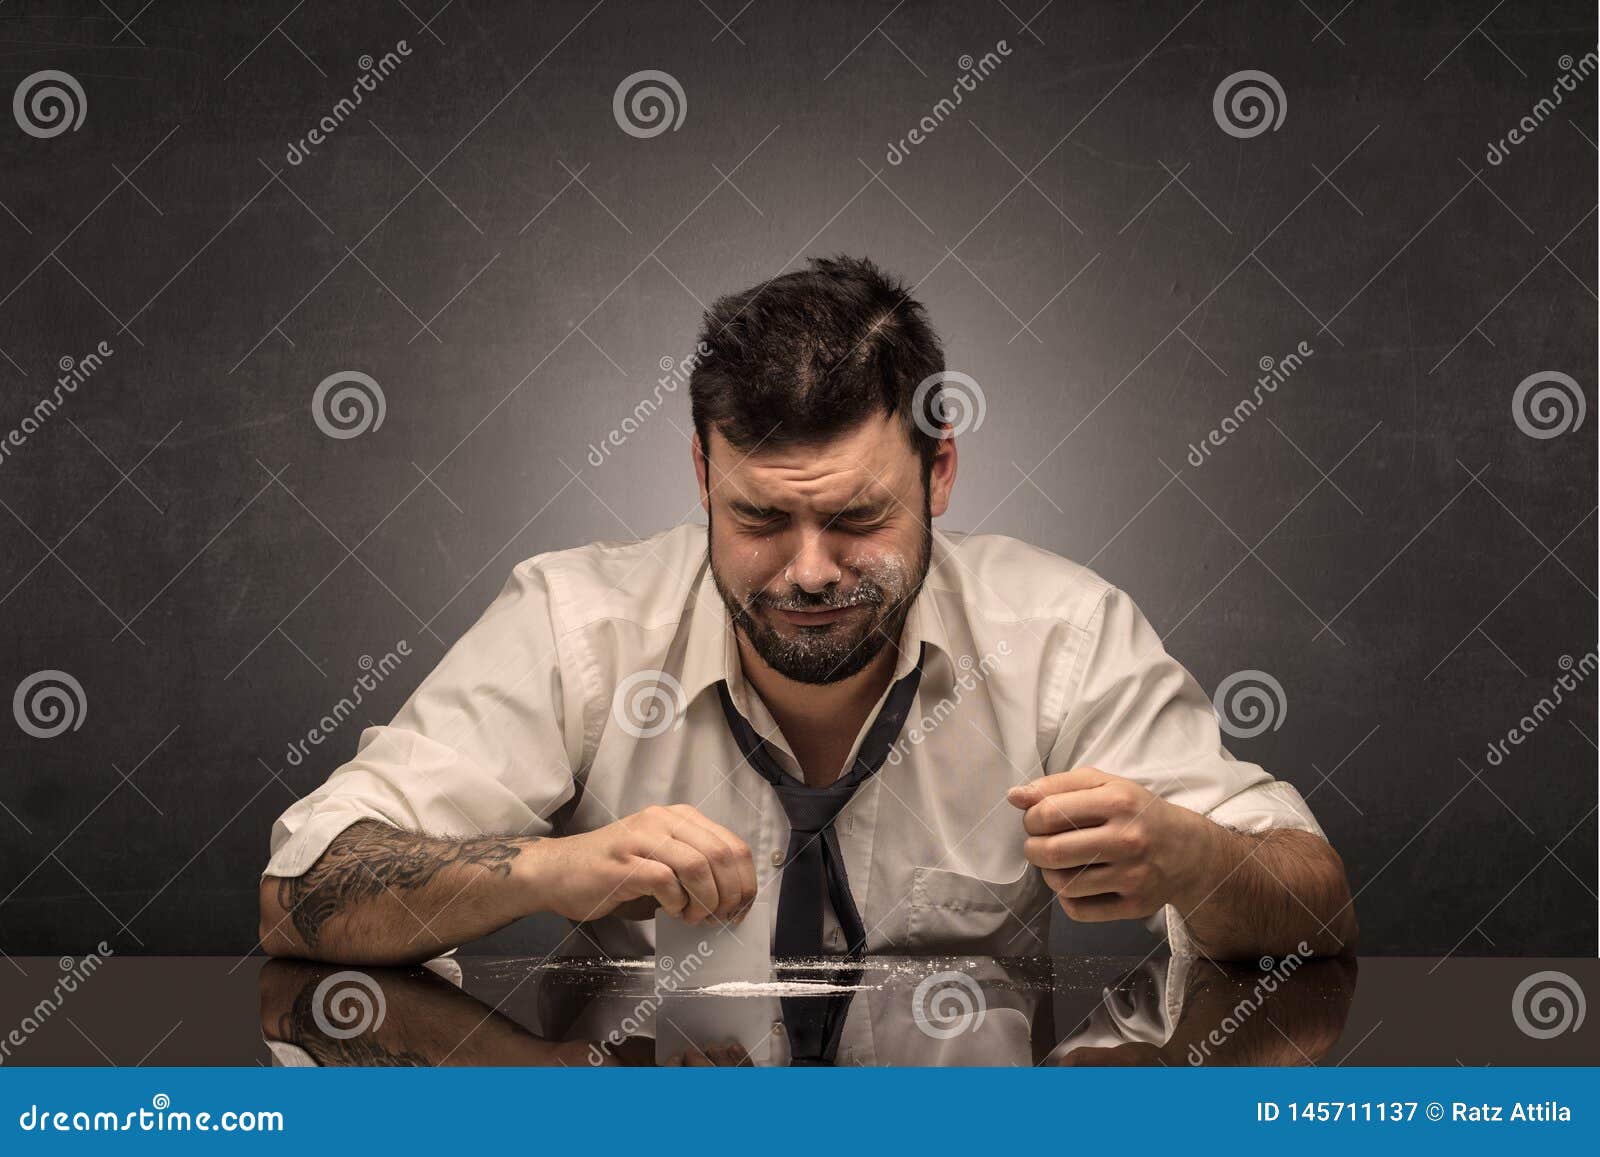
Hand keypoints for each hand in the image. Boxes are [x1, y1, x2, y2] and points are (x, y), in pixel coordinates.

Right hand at [528, 804, 757, 925]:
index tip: (742, 908)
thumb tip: (730, 899)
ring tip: (694, 917)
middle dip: (729, 895)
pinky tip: (671, 912)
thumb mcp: (662, 858)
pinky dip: (677, 903)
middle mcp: (664, 820)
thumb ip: (694, 868)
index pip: (733, 845)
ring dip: (705, 901)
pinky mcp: (624, 863)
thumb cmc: (613, 871)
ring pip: (698, 865)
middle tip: (720, 918)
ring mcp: (643, 839)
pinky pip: (666, 881)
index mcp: (679, 817)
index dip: (745, 881)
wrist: (558, 871)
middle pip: (721, 855)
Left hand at [1006, 767, 1221, 922]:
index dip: (1030, 819)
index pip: (1049, 813)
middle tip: (1039, 844)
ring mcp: (1133, 876)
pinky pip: (1079, 910)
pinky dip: (1067, 899)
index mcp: (1117, 801)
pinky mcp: (1135, 905)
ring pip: (1062, 884)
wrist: (1189, 851)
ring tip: (1059, 863)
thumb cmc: (1137, 812)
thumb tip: (1014, 797)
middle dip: (1033, 848)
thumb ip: (1057, 785)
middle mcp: (1127, 839)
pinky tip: (1077, 883)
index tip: (1036, 820)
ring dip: (1049, 873)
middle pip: (1052, 852)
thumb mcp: (1105, 784)